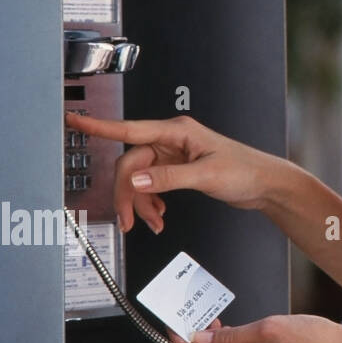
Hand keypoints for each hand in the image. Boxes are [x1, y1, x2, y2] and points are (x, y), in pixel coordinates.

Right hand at [63, 112, 281, 233]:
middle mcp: (172, 140)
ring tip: (151, 222)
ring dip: (140, 203)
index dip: (99, 126)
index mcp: (178, 131)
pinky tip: (159, 215)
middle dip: (127, 193)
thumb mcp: (207, 175)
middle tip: (128, 219)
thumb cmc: (246, 171)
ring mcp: (173, 155)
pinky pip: (151, 185)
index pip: (130, 128)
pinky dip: (151, 203)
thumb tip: (138, 180)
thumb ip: (169, 178)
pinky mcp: (177, 169)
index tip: (76, 120)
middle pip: (131, 164)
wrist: (265, 184)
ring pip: (139, 179)